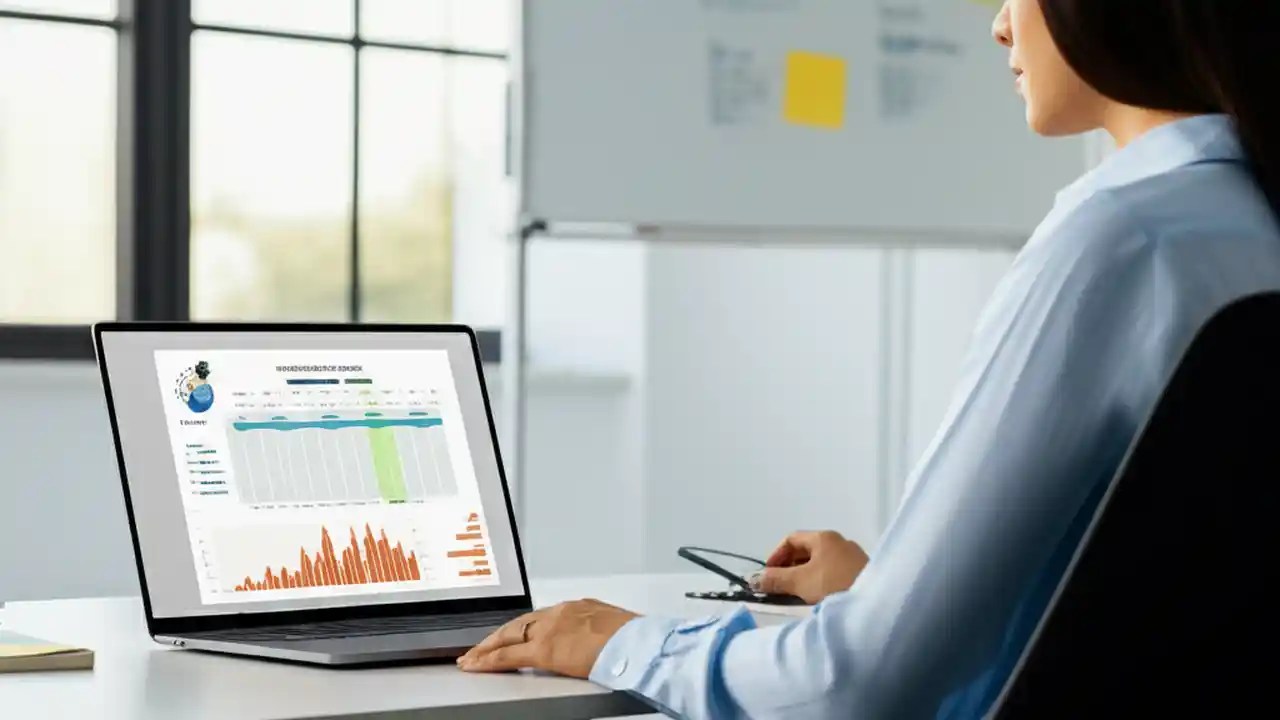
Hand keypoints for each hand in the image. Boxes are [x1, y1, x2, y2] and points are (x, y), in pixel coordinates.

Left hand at [457, 599, 638, 677]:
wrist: (637, 643)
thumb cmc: (636, 639)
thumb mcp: (616, 628)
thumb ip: (598, 632)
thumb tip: (598, 643)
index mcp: (578, 607)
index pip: (541, 617)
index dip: (523, 627)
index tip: (514, 634)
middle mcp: (560, 612)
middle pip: (519, 623)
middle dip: (498, 636)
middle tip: (481, 646)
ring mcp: (549, 629)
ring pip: (508, 636)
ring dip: (488, 647)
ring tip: (473, 658)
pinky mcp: (543, 650)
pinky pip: (508, 656)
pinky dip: (490, 660)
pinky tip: (477, 666)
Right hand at [755, 530, 868, 604]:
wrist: (877, 604)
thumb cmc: (835, 585)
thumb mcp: (800, 583)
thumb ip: (776, 580)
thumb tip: (755, 579)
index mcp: (824, 537)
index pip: (792, 539)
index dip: (776, 555)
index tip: (767, 575)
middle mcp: (840, 542)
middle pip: (807, 550)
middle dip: (790, 567)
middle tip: (780, 586)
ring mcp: (854, 557)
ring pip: (822, 563)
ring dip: (806, 576)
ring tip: (798, 594)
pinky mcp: (864, 573)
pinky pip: (836, 572)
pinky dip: (822, 581)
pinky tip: (821, 598)